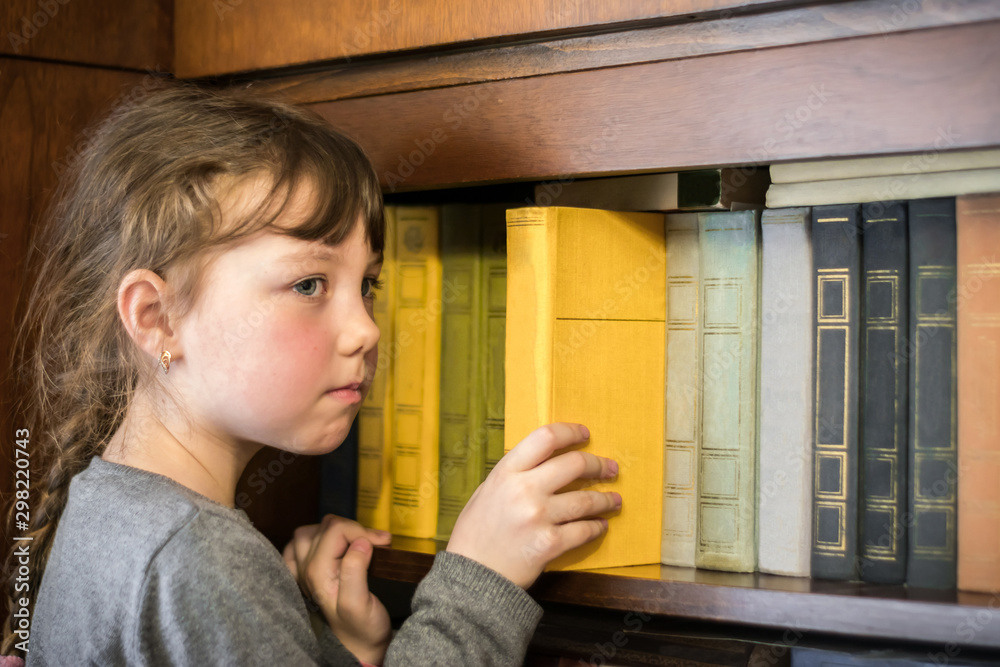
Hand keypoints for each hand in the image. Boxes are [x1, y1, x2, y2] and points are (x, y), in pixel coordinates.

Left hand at [282, 515, 392, 664]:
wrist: (357, 646)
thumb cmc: (362, 627)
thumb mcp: (360, 603)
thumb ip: (355, 570)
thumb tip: (361, 541)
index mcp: (318, 571)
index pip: (337, 529)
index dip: (363, 531)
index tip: (383, 543)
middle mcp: (305, 568)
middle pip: (325, 526)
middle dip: (353, 529)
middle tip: (375, 543)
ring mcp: (302, 571)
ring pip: (310, 531)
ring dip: (333, 531)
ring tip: (354, 542)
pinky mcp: (305, 574)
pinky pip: (298, 547)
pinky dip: (313, 541)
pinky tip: (330, 548)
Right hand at [446, 423, 619, 588]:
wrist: (472, 576)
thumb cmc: (476, 532)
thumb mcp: (487, 491)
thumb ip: (515, 474)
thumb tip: (547, 460)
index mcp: (506, 471)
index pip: (546, 437)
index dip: (570, 432)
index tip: (585, 435)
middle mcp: (524, 489)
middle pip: (575, 464)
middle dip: (598, 465)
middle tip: (609, 469)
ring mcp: (538, 517)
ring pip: (586, 499)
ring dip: (606, 499)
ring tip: (614, 500)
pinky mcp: (549, 544)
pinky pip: (584, 531)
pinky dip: (597, 527)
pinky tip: (601, 525)